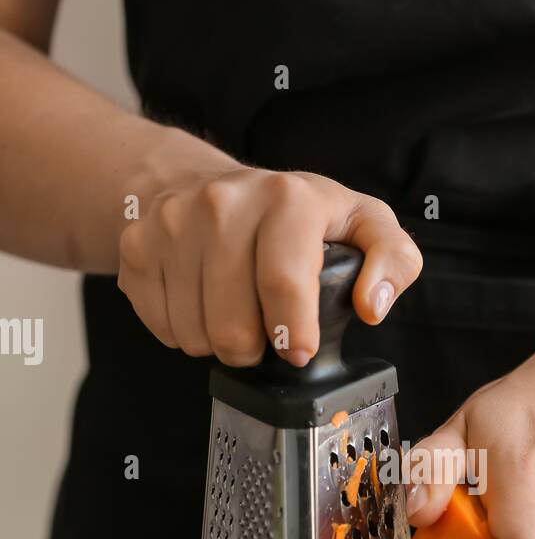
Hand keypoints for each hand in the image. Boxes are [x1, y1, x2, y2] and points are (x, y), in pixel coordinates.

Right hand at [118, 149, 421, 365]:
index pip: (282, 282)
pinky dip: (184, 331)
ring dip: (218, 342)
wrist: (212, 187)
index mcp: (287, 198)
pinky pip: (161, 325)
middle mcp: (223, 202)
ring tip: (234, 314)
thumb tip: (371, 305)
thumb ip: (393, 261)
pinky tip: (201, 303)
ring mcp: (172, 222)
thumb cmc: (296, 219)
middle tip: (265, 334)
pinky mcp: (137, 246)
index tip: (298, 352)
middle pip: (232, 325)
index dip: (293, 334)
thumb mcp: (363, 226)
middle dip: (254, 349)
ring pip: (194, 333)